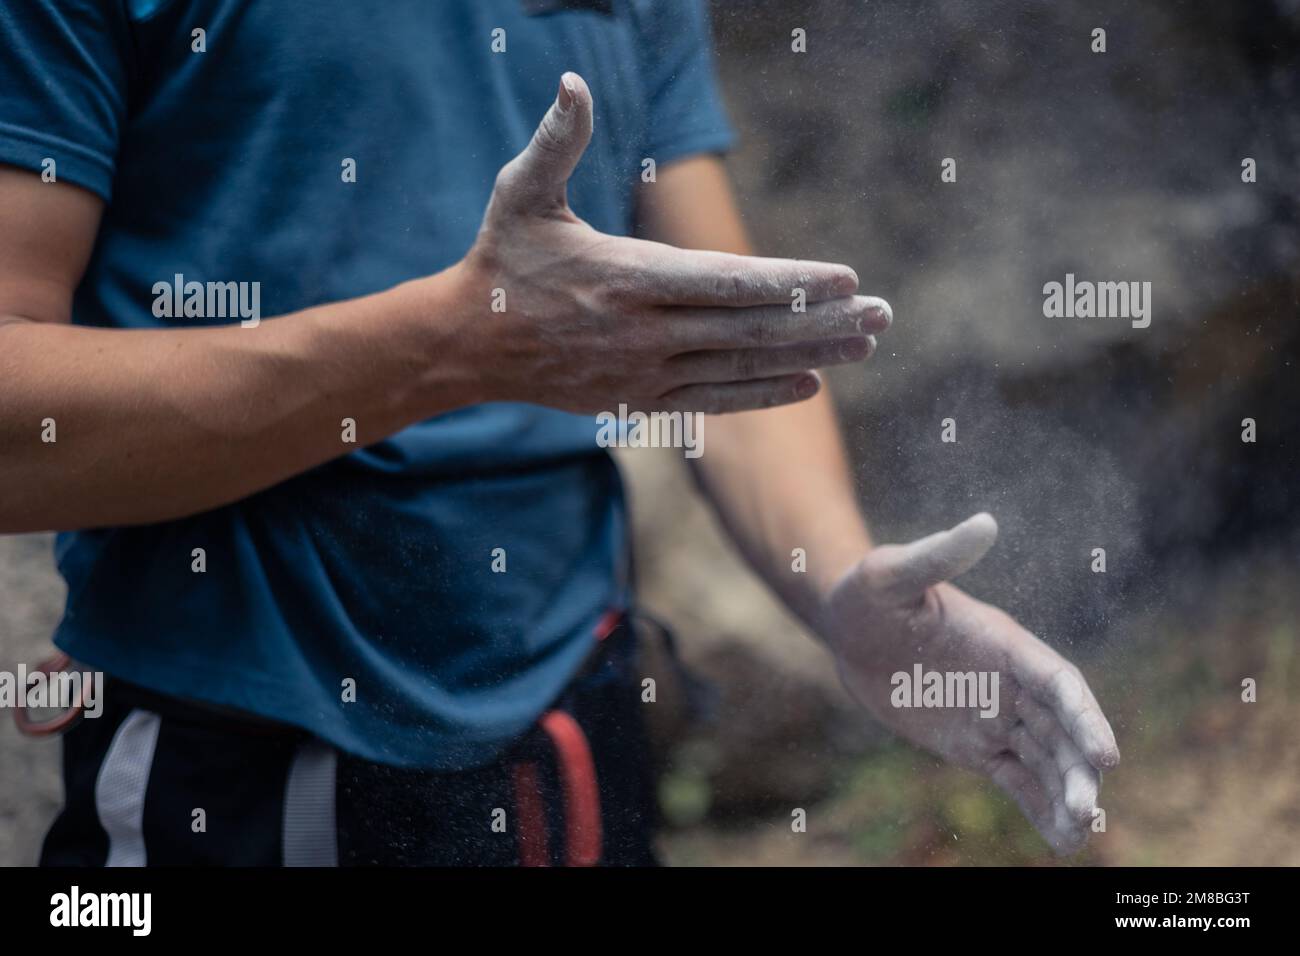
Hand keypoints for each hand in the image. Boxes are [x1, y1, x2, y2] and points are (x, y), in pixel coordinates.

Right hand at [455, 72, 891, 413]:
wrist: (469, 345)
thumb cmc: (501, 260)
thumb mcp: (521, 193)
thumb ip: (557, 141)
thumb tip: (574, 82)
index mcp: (626, 279)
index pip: (726, 283)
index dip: (790, 283)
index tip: (846, 279)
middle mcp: (644, 333)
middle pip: (750, 331)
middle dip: (822, 322)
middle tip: (884, 316)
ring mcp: (645, 372)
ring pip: (742, 367)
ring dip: (809, 357)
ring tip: (863, 345)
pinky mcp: (641, 397)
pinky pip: (715, 398)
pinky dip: (764, 392)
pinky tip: (808, 384)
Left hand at [821, 513, 1120, 854]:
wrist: (847, 627)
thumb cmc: (868, 592)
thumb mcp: (892, 573)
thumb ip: (938, 554)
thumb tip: (984, 523)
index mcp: (1002, 642)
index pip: (1056, 680)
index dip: (1084, 715)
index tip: (1105, 752)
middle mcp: (1009, 681)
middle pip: (1060, 728)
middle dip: (1079, 766)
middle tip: (1088, 805)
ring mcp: (996, 715)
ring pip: (1046, 759)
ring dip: (1067, 792)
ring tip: (1081, 832)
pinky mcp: (976, 744)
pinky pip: (1017, 780)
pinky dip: (1041, 807)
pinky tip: (1062, 842)